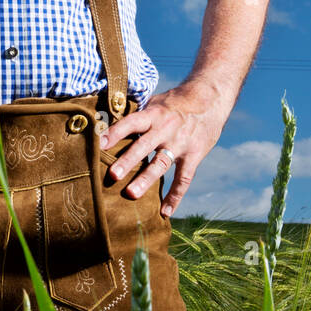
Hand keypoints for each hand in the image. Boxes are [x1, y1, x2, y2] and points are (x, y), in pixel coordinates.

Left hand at [99, 82, 227, 218]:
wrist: (210, 98)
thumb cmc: (175, 102)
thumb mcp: (156, 102)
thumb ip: (138, 116)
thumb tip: (110, 126)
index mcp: (154, 114)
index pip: (132, 122)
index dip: (116, 132)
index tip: (100, 143)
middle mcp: (166, 128)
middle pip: (145, 145)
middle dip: (128, 160)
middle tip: (112, 174)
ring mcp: (181, 143)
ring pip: (162, 163)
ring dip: (146, 179)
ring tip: (131, 194)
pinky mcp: (194, 155)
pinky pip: (184, 178)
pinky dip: (175, 196)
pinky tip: (165, 212)